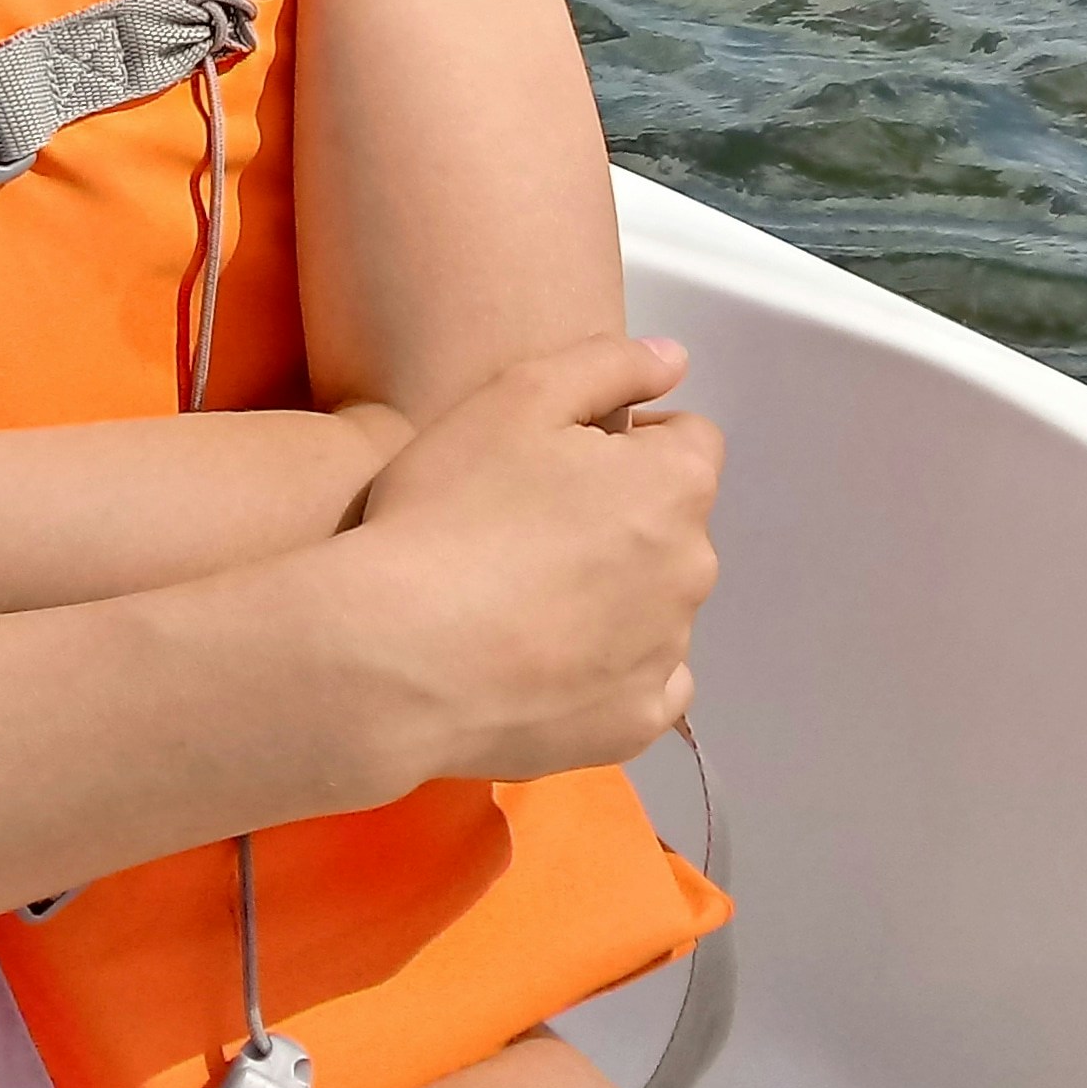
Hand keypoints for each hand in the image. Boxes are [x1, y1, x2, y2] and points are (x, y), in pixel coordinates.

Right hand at [334, 336, 720, 788]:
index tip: (561, 457)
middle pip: (674, 524)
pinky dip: (612, 668)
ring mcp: (667, 656)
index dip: (629, 438)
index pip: (689, 440)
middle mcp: (693, 570)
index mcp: (674, 485)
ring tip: (525, 595)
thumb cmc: (452, 510)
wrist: (394, 655)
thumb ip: (612, 363)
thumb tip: (674, 361)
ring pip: (657, 603)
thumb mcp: (519, 395)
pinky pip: (646, 683)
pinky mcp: (635, 727)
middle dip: (625, 514)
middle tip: (531, 522)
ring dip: (617, 590)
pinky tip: (548, 658)